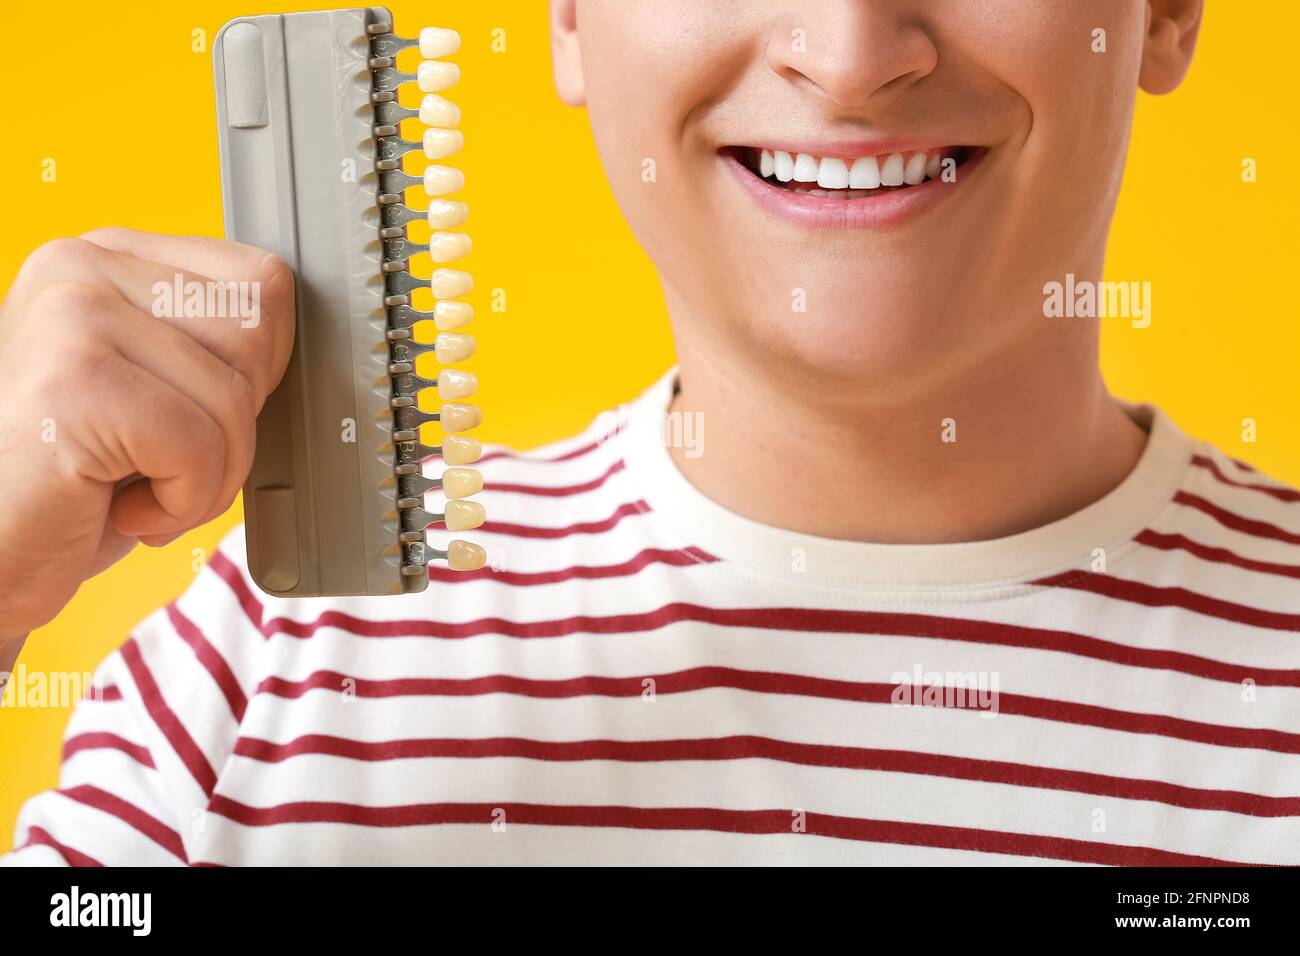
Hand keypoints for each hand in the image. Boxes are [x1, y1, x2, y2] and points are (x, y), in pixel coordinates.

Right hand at [0, 228, 293, 639]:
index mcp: (112, 256)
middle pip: (258, 337)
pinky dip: (178, 504)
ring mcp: (73, 317)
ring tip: (134, 487)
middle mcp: (84, 267)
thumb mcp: (157, 392)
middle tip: (160, 461)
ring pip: (234, 401)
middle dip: (234, 426)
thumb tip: (305, 342)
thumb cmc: (76, 484)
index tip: (196, 410)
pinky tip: (116, 506)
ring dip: (205, 477)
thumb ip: (214, 347)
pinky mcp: (74, 383)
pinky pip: (199, 448)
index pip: (262, 284)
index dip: (260, 368)